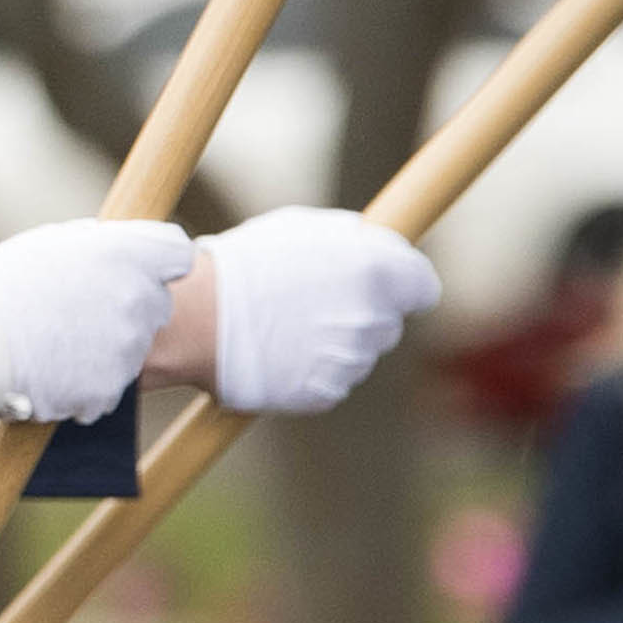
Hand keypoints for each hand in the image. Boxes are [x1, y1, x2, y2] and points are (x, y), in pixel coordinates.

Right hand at [0, 218, 200, 427]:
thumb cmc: (1, 288)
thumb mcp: (50, 244)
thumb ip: (96, 244)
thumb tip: (113, 244)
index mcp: (128, 255)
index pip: (177, 254)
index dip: (158, 262)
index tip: (139, 270)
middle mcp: (139, 299)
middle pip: (157, 306)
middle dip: (129, 309)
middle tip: (81, 313)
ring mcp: (128, 350)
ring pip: (131, 350)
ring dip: (105, 349)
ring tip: (56, 345)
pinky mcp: (111, 391)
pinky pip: (107, 387)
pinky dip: (85, 385)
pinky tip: (51, 372)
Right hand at [196, 210, 437, 416]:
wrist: (198, 317)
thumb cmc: (246, 265)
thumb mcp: (302, 229)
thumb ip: (354, 240)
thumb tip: (378, 245)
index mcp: (376, 271)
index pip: (423, 287)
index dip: (404, 287)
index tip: (388, 289)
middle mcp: (373, 318)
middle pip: (389, 323)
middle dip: (363, 315)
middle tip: (316, 304)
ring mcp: (351, 360)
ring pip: (359, 354)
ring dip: (336, 343)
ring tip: (287, 326)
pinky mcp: (326, 393)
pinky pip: (332, 380)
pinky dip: (313, 370)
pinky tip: (280, 353)